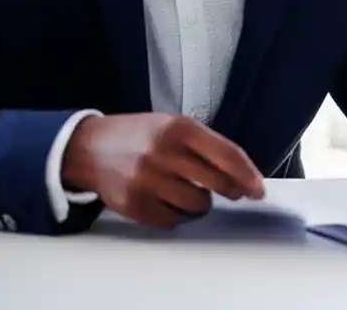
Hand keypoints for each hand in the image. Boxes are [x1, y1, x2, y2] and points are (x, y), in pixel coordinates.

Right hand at [62, 113, 264, 227]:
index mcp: (178, 128)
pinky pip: (173, 220)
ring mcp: (146, 180)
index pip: (227, 155)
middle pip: (216, 183)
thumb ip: (206, 146)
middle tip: (231, 191)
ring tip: (186, 190)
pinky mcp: (134, 205)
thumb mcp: (173, 125)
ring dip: (200, 203)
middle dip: (229, 190)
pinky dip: (176, 214)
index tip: (258, 190)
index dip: (248, 175)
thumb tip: (242, 177)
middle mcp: (163, 153)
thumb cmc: (140, 136)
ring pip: (197, 206)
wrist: (89, 148)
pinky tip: (164, 199)